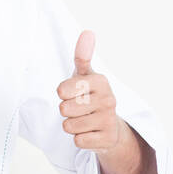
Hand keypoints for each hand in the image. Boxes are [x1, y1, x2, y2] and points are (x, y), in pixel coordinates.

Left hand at [56, 29, 122, 153]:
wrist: (110, 126)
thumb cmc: (90, 96)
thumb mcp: (84, 76)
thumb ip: (82, 56)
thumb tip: (88, 32)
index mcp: (101, 81)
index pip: (62, 90)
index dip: (62, 93)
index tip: (72, 93)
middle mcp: (109, 100)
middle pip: (64, 109)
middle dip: (67, 111)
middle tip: (79, 109)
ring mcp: (109, 120)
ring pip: (69, 126)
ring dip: (72, 125)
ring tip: (84, 120)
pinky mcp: (108, 139)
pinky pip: (78, 141)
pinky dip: (80, 139)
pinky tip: (90, 132)